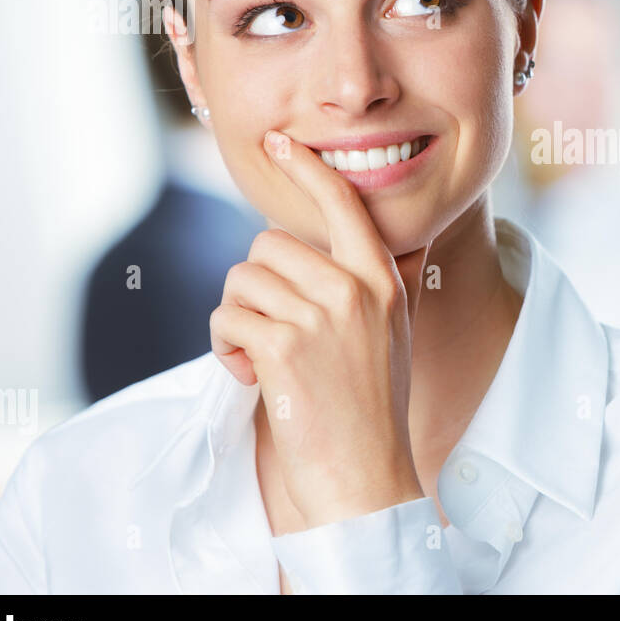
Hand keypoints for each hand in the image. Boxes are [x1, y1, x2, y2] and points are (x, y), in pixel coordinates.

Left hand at [209, 129, 431, 528]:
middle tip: (268, 332)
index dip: (308, 169)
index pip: (344, 205)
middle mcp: (356, 288)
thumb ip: (381, 285)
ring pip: (241, 279)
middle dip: (254, 287)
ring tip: (261, 359)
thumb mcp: (394, 334)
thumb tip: (385, 242)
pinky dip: (225, 347)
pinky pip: (226, 317)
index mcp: (384, 280)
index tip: (279, 143)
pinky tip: (249, 376)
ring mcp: (321, 316)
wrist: (365, 478)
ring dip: (236, 319)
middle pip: (268, 244)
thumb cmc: (373, 410)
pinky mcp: (283, 347)